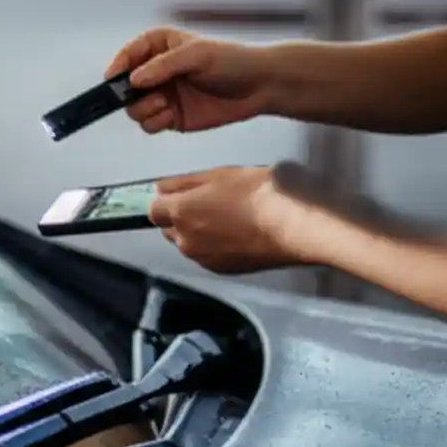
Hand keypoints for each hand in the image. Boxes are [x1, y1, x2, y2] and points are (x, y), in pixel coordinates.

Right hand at [105, 28, 272, 133]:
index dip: (117, 67)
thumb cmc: (230, 61)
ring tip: (165, 106)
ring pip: (133, 109)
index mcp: (158, 47)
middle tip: (148, 96)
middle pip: (124, 87)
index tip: (113, 80)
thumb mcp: (196, 55)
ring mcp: (161, 95)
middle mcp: (154, 71)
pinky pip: (149, 124)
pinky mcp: (170, 117)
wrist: (259, 87)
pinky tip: (173, 115)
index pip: (127, 56)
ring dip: (144, 110)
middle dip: (130, 95)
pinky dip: (156, 122)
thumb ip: (163, 66)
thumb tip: (134, 80)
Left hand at [148, 166, 312, 273]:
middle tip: (208, 205)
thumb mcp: (220, 174)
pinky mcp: (222, 271)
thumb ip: (184, 182)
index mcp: (180, 213)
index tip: (183, 194)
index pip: (153, 210)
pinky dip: (213, 247)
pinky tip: (235, 236)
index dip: (165, 201)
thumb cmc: (257, 191)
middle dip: (179, 218)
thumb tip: (160, 188)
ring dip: (196, 234)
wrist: (293, 227)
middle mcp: (184, 240)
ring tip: (224, 220)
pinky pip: (206, 256)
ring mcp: (203, 259)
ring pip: (188, 244)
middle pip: (169, 229)